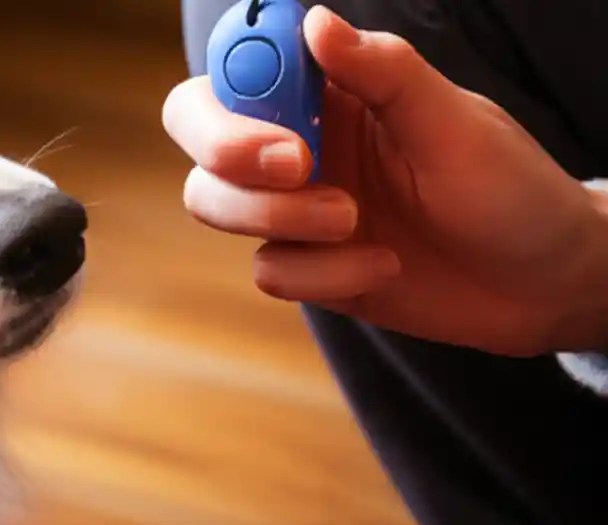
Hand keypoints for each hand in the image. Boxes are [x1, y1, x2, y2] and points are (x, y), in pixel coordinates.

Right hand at [164, 6, 607, 355]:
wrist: (539, 285)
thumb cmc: (509, 189)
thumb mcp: (453, 122)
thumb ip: (383, 71)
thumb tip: (315, 22)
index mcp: (330, 93)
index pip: (239, 67)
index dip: (235, 84)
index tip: (283, 113)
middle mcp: (299, 145)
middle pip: (200, 138)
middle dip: (231, 154)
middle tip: (298, 166)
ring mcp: (295, 210)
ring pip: (215, 205)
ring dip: (278, 217)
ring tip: (354, 223)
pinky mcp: (306, 269)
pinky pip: (269, 271)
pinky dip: (322, 275)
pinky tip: (382, 268)